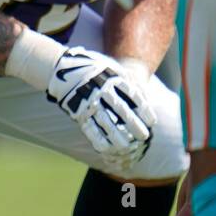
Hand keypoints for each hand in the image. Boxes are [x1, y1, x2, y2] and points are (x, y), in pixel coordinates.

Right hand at [47, 48, 155, 168]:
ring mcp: (89, 102)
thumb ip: (128, 81)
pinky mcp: (78, 112)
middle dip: (134, 125)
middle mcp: (102, 91)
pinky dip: (97, 139)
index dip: (143, 109)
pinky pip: (89, 127)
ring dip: (117, 136)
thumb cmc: (94, 69)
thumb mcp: (113, 68)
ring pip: (105, 121)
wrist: (63, 68)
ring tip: (127, 146)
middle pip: (121, 110)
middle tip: (144, 136)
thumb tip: (145, 97)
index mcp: (113, 79)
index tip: (152, 121)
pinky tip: (106, 148)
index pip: (133, 96)